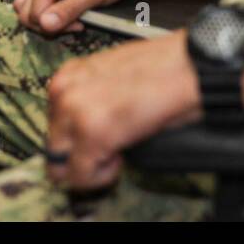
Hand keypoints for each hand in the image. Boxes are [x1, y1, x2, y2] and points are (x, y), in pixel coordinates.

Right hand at [14, 0, 156, 34]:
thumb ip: (68, 9)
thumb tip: (45, 24)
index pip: (33, 13)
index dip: (52, 25)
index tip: (77, 25)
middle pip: (26, 12)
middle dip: (47, 25)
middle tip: (74, 25)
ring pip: (31, 8)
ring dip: (47, 21)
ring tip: (72, 22)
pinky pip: (43, 4)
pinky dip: (52, 14)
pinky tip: (71, 16)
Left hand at [45, 31, 199, 190]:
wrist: (189, 67)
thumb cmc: (163, 69)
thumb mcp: (111, 74)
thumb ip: (90, 95)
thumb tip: (86, 121)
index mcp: (68, 75)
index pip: (54, 123)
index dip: (77, 137)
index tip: (101, 138)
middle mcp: (63, 92)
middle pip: (54, 145)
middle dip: (79, 154)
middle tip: (110, 149)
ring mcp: (74, 113)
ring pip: (61, 165)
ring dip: (89, 165)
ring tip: (117, 151)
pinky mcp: (92, 135)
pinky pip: (80, 176)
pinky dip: (101, 176)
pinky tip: (121, 158)